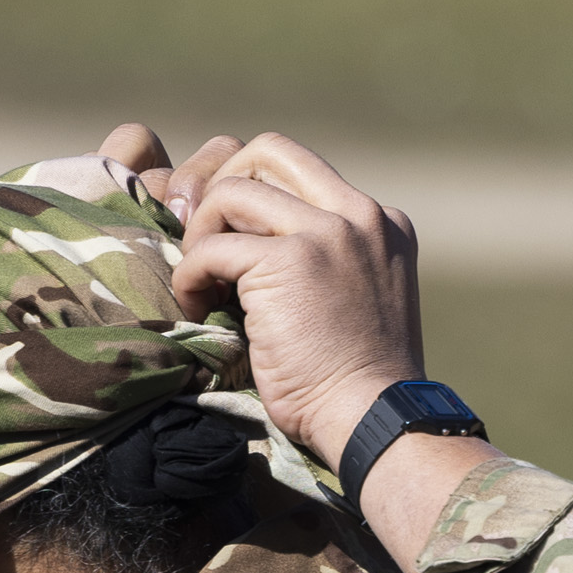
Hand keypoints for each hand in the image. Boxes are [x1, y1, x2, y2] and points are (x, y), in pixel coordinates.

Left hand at [169, 134, 423, 463]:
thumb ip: (322, 258)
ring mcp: (330, 233)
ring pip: (233, 191)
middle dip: (221, 187)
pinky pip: (212, 247)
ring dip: (201, 235)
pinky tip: (199, 307)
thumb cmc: (357, 383)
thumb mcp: (355, 299)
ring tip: (203, 282)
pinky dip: (191, 276)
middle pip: (267, 151)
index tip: (231, 236)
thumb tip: (247, 238)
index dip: (252, 192)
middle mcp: (361, 215)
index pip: (299, 169)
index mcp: (381, 221)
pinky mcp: (292, 262)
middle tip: (203, 240)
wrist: (374, 421)